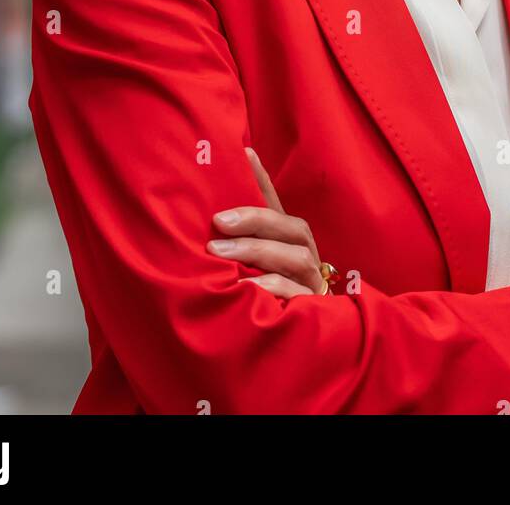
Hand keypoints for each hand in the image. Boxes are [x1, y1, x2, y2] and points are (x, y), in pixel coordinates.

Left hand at [208, 147, 330, 299]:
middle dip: (255, 219)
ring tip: (219, 252)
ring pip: (296, 256)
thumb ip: (231, 243)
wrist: (292, 357)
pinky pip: (295, 291)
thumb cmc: (259, 302)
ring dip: (256, 250)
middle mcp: (305, 257)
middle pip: (291, 226)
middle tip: (218, 221)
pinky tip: (246, 286)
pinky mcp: (312, 309)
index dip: (261, 177)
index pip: (275, 203)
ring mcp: (312, 283)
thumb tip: (198, 216)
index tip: (242, 152)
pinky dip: (270, 285)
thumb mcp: (243, 269)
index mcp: (288, 242)